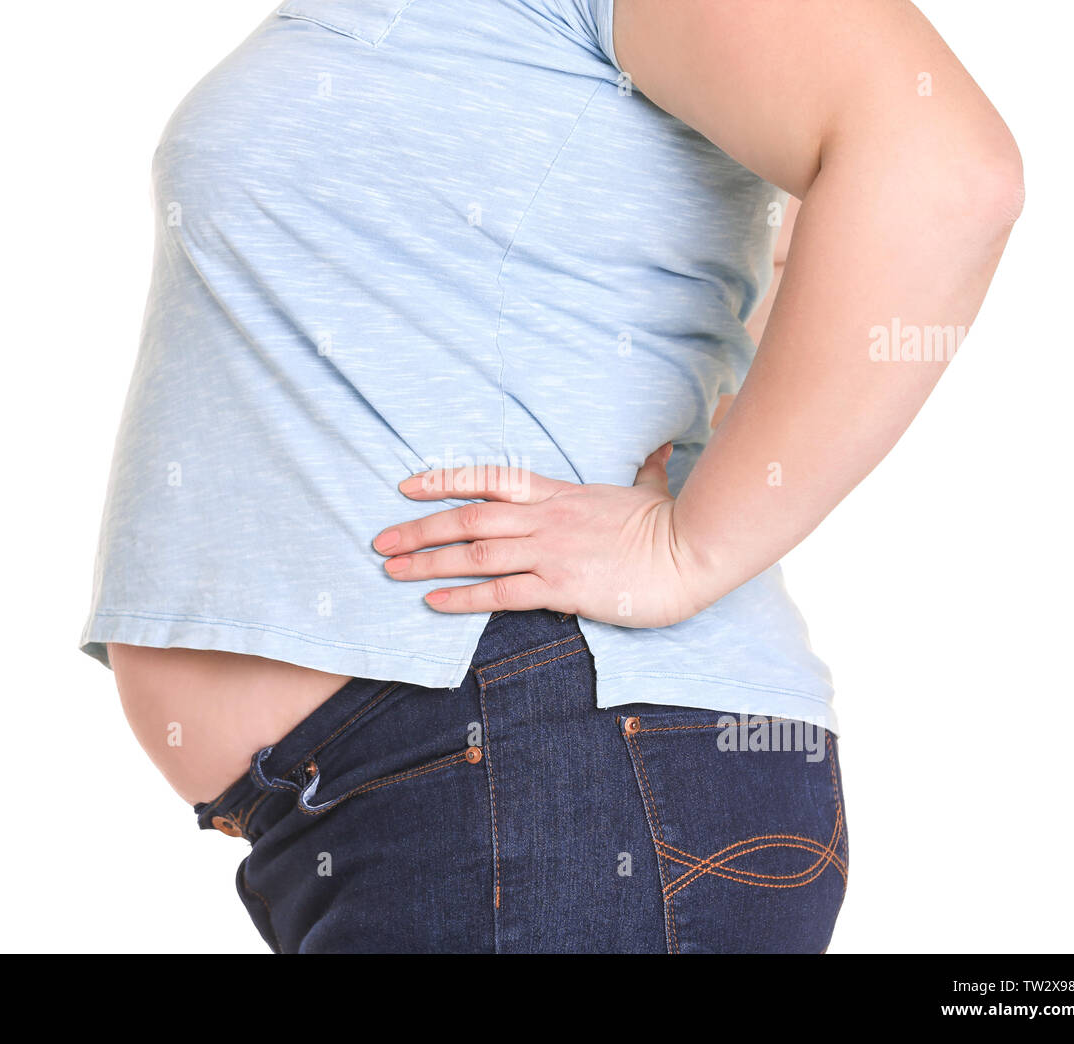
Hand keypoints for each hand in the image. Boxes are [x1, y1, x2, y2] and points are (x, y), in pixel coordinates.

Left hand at [371, 444, 708, 627]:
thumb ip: (646, 472)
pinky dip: (463, 597)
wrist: (693, 549)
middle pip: (467, 516)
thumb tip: (661, 453)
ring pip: (475, 553)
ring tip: (392, 571)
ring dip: (429, 562)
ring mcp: (551, 551)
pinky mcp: (562, 586)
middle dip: (418, 528)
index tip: (406, 486)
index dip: (443, 480)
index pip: (488, 477)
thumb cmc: (673, 524)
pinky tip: (435, 602)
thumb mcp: (650, 489)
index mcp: (558, 493)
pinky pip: (501, 592)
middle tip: (380, 541)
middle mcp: (545, 518)